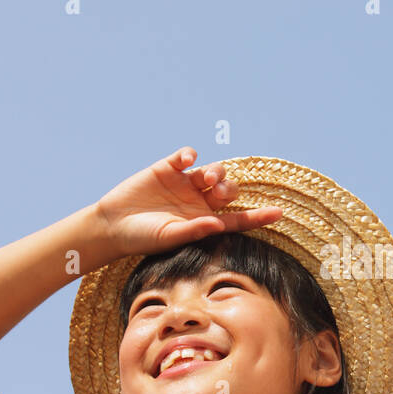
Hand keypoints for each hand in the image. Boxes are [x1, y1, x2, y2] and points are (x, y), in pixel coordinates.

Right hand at [95, 147, 282, 256]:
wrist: (113, 225)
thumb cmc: (143, 238)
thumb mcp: (169, 238)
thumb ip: (193, 230)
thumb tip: (217, 222)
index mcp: (205, 222)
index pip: (238, 219)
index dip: (258, 216)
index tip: (280, 213)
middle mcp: (200, 202)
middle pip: (229, 190)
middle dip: (229, 188)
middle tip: (217, 191)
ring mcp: (185, 184)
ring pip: (214, 171)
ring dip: (216, 171)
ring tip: (206, 177)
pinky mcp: (168, 168)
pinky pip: (187, 156)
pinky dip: (191, 155)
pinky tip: (187, 160)